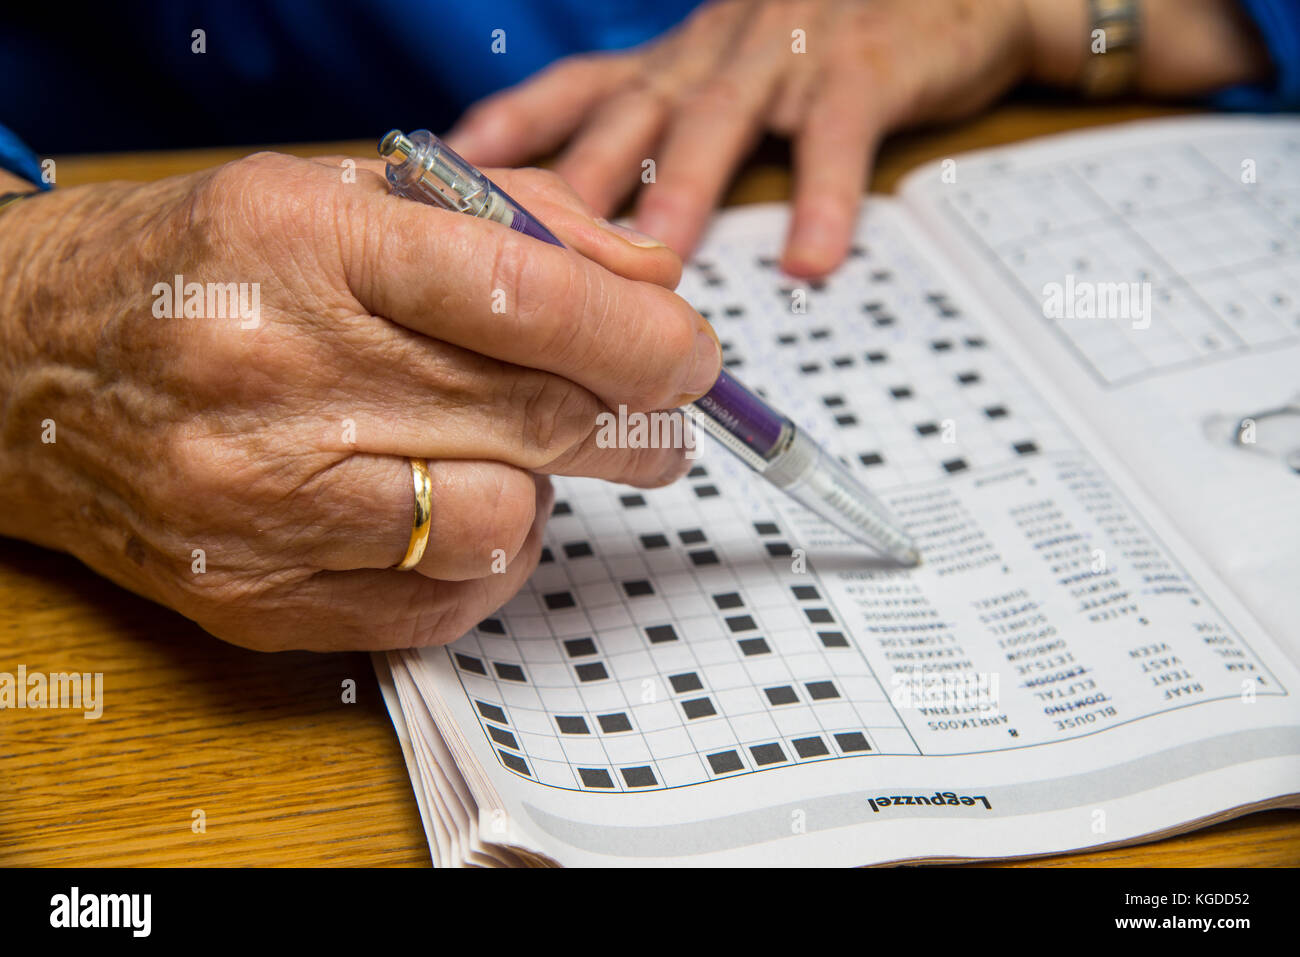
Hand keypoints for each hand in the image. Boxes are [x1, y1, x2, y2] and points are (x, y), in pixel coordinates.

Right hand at [0, 154, 719, 649]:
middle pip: (531, 417)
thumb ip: (510, 223)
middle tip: (654, 417)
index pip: (516, 293)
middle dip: (632, 422)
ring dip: (548, 493)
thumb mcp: (340, 196)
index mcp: (298, 244)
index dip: (638, 335)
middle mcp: (269, 374)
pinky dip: (486, 563)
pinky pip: (441, 605)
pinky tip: (457, 513)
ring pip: (499, 523)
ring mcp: (253, 500)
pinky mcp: (251, 594)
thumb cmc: (199, 269)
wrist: (17, 364)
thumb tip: (652, 282)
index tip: (691, 355)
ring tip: (517, 457)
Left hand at [447, 0, 1034, 276]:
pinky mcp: (862, 71)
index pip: (577, 89)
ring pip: (719, 123)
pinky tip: (811, 258)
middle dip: (575, 178)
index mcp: (677, 62)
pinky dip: (824, 200)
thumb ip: (666, 123)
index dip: (513, 126)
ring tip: (654, 265)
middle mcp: (714, 56)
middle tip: (529, 243)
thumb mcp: (726, 69)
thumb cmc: (823, 38)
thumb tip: (592, 216)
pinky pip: (838, 139)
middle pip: (629, 114)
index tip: (451, 171)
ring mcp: (785, 59)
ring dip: (681, 191)